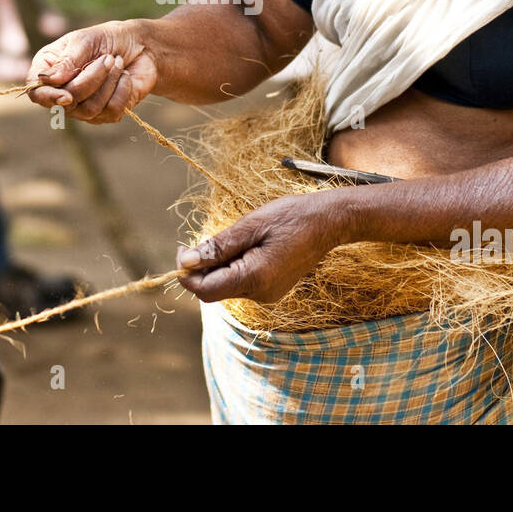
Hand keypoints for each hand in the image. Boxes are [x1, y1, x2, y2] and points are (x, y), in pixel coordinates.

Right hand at [27, 21, 157, 122]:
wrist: (140, 45)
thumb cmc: (108, 38)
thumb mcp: (85, 40)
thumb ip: (67, 60)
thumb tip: (46, 80)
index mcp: (49, 69)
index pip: (37, 92)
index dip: (48, 97)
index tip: (66, 95)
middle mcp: (62, 91)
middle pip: (67, 102)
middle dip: (92, 78)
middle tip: (108, 57)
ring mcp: (83, 107)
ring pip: (90, 109)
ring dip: (108, 82)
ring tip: (117, 63)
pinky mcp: (106, 114)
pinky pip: (111, 110)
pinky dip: (122, 89)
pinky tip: (125, 77)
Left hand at [176, 190, 351, 302]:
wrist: (329, 222)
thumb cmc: (291, 217)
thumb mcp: (251, 225)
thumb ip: (218, 246)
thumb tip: (187, 261)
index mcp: (254, 278)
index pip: (205, 290)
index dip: (187, 273)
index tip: (183, 249)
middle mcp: (261, 294)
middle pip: (214, 290)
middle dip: (203, 267)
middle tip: (211, 238)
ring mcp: (268, 294)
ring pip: (227, 286)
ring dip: (220, 265)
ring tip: (238, 238)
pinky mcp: (272, 289)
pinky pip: (241, 282)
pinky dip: (234, 266)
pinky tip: (248, 246)